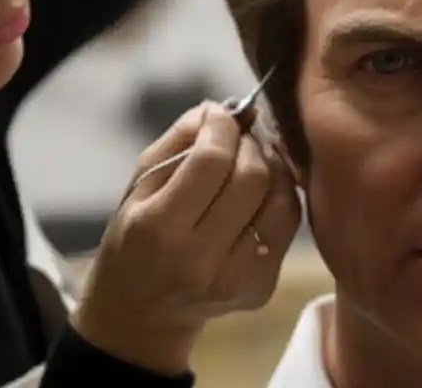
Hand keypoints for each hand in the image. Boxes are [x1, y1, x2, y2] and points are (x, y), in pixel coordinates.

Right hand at [70, 102, 300, 375]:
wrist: (142, 313)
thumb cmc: (134, 238)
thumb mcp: (138, 186)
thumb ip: (178, 140)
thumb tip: (219, 109)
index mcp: (159, 229)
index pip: (210, 163)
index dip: (223, 127)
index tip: (222, 114)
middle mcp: (200, 259)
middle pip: (252, 178)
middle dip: (249, 144)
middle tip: (239, 136)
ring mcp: (236, 279)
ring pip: (280, 200)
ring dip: (272, 168)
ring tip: (252, 159)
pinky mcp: (261, 289)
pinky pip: (287, 226)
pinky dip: (278, 198)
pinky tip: (260, 192)